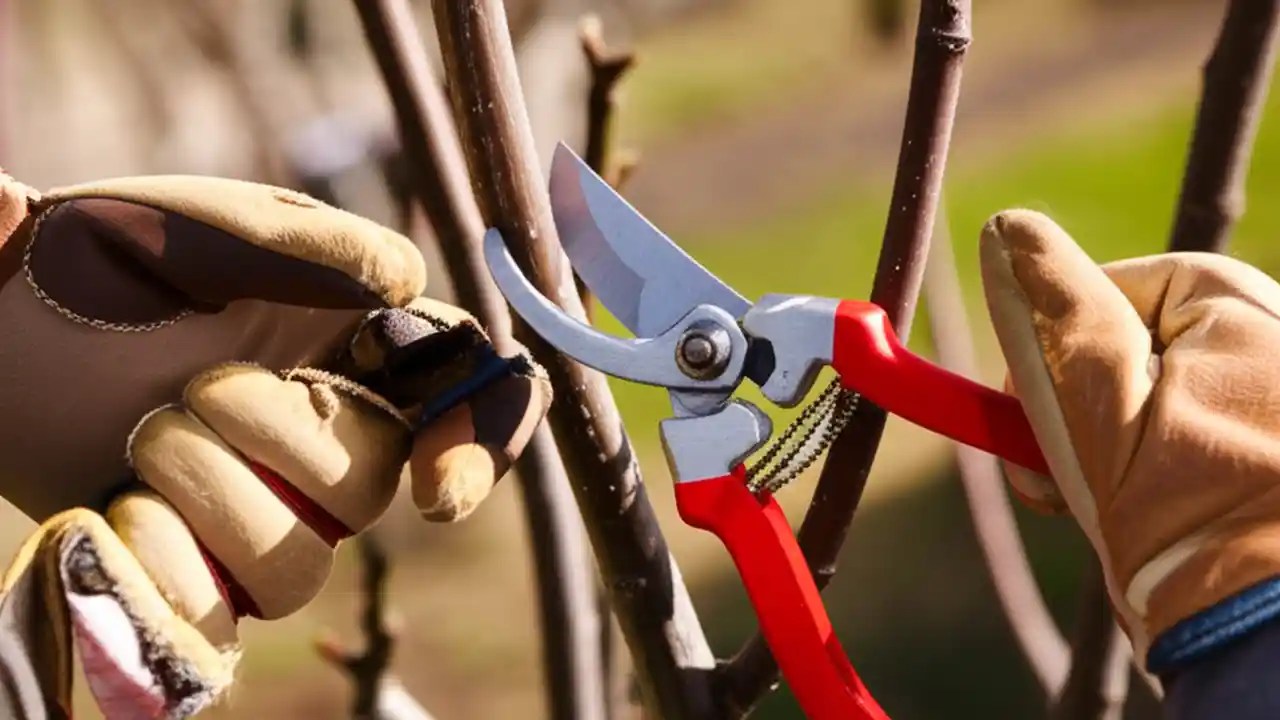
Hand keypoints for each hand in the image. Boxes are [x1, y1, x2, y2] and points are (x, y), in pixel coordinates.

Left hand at [0, 171, 548, 717]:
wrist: (1, 315)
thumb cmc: (109, 259)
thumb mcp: (207, 226)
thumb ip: (313, 244)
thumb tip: (407, 284)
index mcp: (358, 346)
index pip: (471, 398)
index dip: (479, 448)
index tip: (435, 492)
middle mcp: (327, 436)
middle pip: (371, 487)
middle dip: (280, 441)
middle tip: (196, 388)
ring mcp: (263, 511)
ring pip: (296, 568)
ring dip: (212, 498)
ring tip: (143, 439)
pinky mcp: (194, 567)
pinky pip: (215, 619)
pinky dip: (162, 571)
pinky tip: (114, 513)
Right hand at [980, 209, 1279, 677]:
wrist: (1277, 645)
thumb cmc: (1187, 521)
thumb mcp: (1100, 406)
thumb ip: (1056, 311)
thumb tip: (1008, 228)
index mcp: (1239, 306)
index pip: (1110, 291)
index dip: (1048, 350)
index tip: (1022, 415)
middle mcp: (1278, 339)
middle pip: (1139, 346)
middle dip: (1082, 410)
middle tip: (1056, 480)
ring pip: (1165, 398)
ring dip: (1116, 448)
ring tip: (1109, 510)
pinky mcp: (1278, 454)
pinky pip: (1204, 437)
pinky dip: (1166, 473)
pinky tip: (1158, 517)